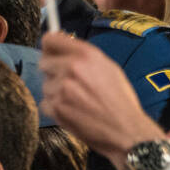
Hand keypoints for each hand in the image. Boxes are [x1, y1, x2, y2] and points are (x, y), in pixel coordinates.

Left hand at [40, 30, 163, 169]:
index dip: (50, 46)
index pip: (51, 40)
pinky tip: (72, 110)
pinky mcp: (56, 109)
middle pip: (44, 62)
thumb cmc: (120, 98)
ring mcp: (61, 89)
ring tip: (75, 99)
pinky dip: (55, 107)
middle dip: (53, 70)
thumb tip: (64, 47)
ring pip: (45, 84)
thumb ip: (85, 55)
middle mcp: (71, 68)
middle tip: (67, 80)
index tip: (52, 51)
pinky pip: (45, 102)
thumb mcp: (109, 67)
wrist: (124, 129)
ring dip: (55, 90)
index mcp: (86, 55)